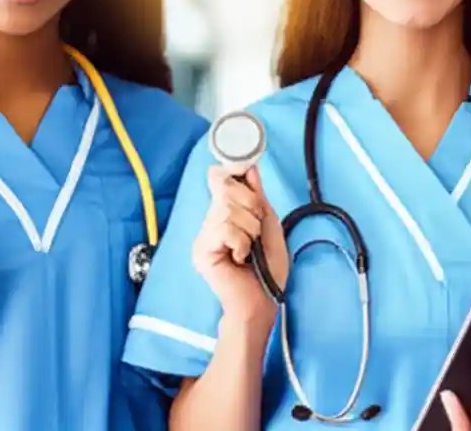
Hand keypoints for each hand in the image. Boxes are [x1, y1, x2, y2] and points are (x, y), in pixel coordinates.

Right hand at [192, 165, 286, 326]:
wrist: (261, 302)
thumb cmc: (266, 269)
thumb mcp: (268, 225)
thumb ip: (257, 197)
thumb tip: (250, 168)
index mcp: (225, 214)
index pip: (220, 179)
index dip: (232, 171)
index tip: (245, 169)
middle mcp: (211, 222)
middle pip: (226, 190)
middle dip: (251, 208)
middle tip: (255, 233)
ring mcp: (204, 236)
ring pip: (227, 210)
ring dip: (249, 229)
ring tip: (249, 249)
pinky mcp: (201, 250)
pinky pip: (224, 229)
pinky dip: (241, 242)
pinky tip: (240, 258)